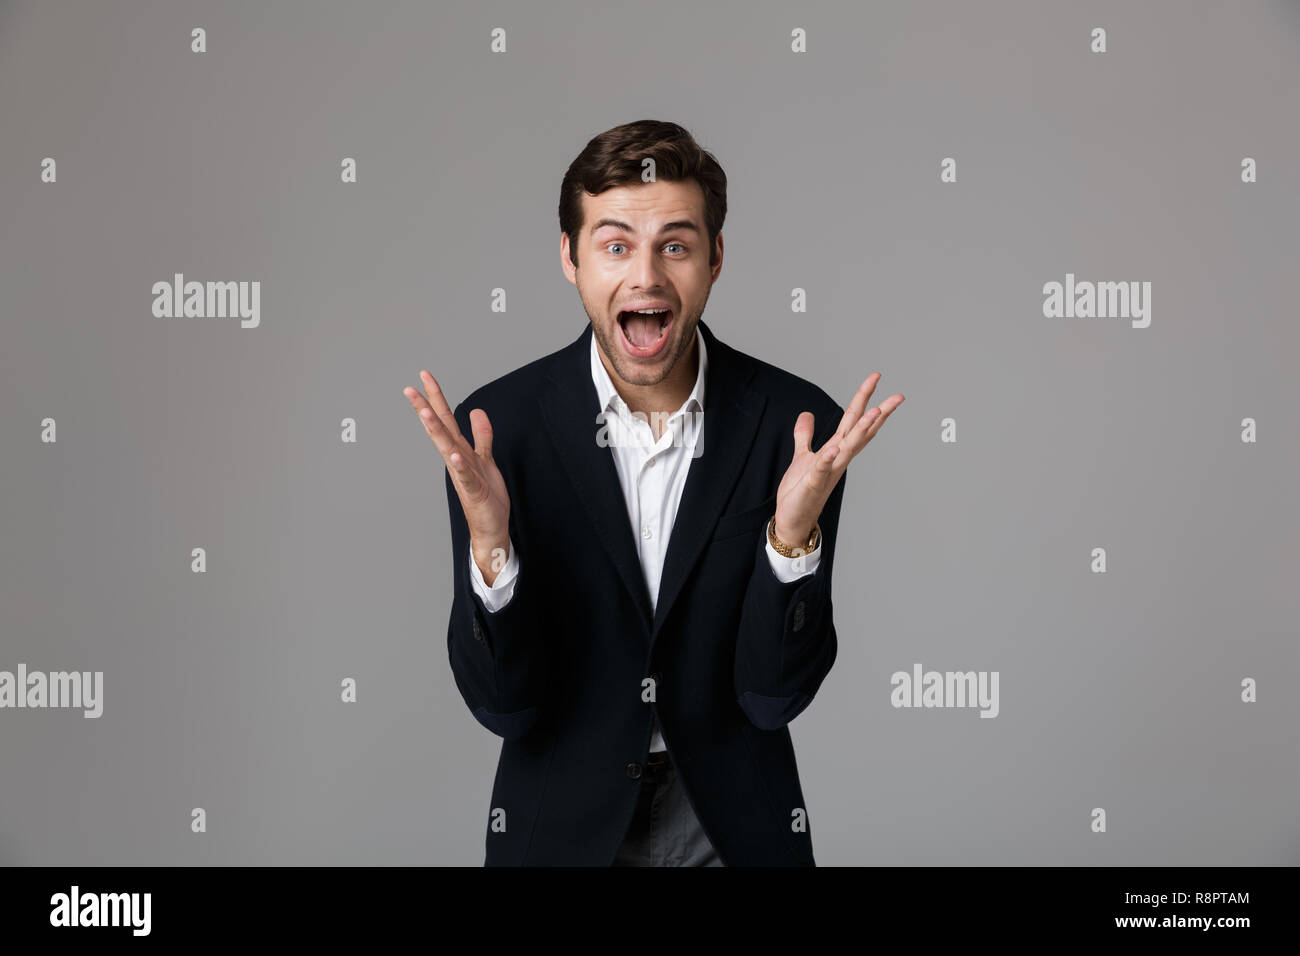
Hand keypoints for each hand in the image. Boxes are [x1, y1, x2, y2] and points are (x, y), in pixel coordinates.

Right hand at [403, 371, 510, 581]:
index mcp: (460, 450)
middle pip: (439, 428)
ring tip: (425, 412)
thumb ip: (481, 435)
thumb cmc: (486, 495)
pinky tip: (453, 454)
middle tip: (410, 388)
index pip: (445, 419)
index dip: (436, 397)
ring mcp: (463, 474)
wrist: (491, 526)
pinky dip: (458, 464)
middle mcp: (456, 459)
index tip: (424, 376)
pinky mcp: (474, 490)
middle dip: (426, 407)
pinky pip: (465, 475)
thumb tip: (476, 411)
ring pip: (446, 448)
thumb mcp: (486, 458)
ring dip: (435, 430)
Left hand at [773, 373, 903, 546]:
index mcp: (836, 449)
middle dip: (878, 412)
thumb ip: (805, 435)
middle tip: (897, 395)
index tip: (876, 378)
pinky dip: (828, 459)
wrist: (794, 519)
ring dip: (862, 430)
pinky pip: (822, 469)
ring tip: (875, 412)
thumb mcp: (803, 456)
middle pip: (860, 430)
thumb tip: (807, 414)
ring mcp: (828, 471)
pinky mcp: (813, 484)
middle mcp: (838, 458)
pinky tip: (833, 449)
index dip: (864, 398)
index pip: (854, 420)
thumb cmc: (801, 490)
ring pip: (849, 447)